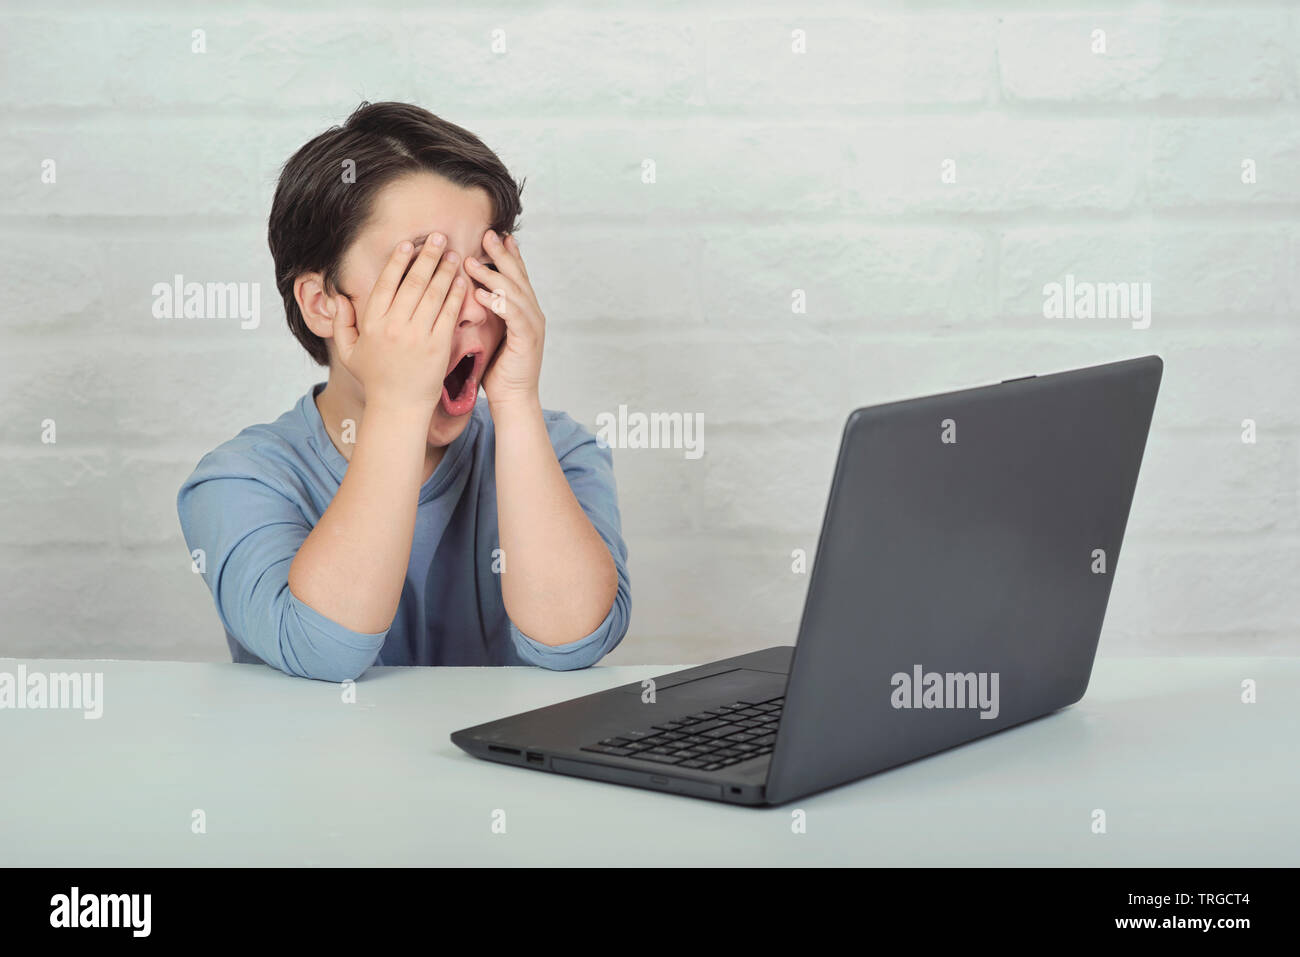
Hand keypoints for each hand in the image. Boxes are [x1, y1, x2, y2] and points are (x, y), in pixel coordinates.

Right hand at [332, 236, 467, 410]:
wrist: (399, 407)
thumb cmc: (375, 379)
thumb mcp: (348, 352)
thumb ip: (342, 324)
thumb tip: (339, 298)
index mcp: (372, 323)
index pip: (386, 283)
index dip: (398, 261)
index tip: (408, 244)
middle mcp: (394, 326)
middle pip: (413, 282)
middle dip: (428, 256)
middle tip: (439, 238)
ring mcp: (418, 335)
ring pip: (433, 294)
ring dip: (445, 270)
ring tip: (454, 254)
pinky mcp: (438, 346)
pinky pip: (448, 313)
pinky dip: (456, 294)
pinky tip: (462, 280)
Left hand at [465, 229, 544, 408]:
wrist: (514, 398)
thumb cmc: (499, 369)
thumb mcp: (491, 333)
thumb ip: (487, 312)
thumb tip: (468, 291)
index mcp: (525, 310)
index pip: (517, 276)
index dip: (509, 254)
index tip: (496, 234)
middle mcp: (533, 313)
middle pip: (518, 276)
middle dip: (502, 254)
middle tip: (487, 234)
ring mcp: (533, 326)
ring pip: (514, 292)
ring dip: (493, 275)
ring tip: (472, 261)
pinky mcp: (527, 340)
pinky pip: (512, 315)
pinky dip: (497, 302)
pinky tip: (480, 293)